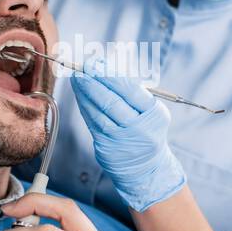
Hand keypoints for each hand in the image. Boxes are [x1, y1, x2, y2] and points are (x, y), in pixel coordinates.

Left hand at [70, 59, 185, 211]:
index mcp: (154, 115)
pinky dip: (85, 106)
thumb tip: (104, 67)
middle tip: (82, 67)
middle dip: (94, 82)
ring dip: (85, 92)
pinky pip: (92, 122)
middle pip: (112, 101)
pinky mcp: (106, 147)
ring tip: (77, 77)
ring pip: (98, 112)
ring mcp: (121, 139)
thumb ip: (132, 91)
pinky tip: (80, 94)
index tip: (97, 63)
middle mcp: (139, 128)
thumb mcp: (150, 111)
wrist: (146, 167)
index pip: (131, 90)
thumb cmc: (147, 130)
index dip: (110, 75)